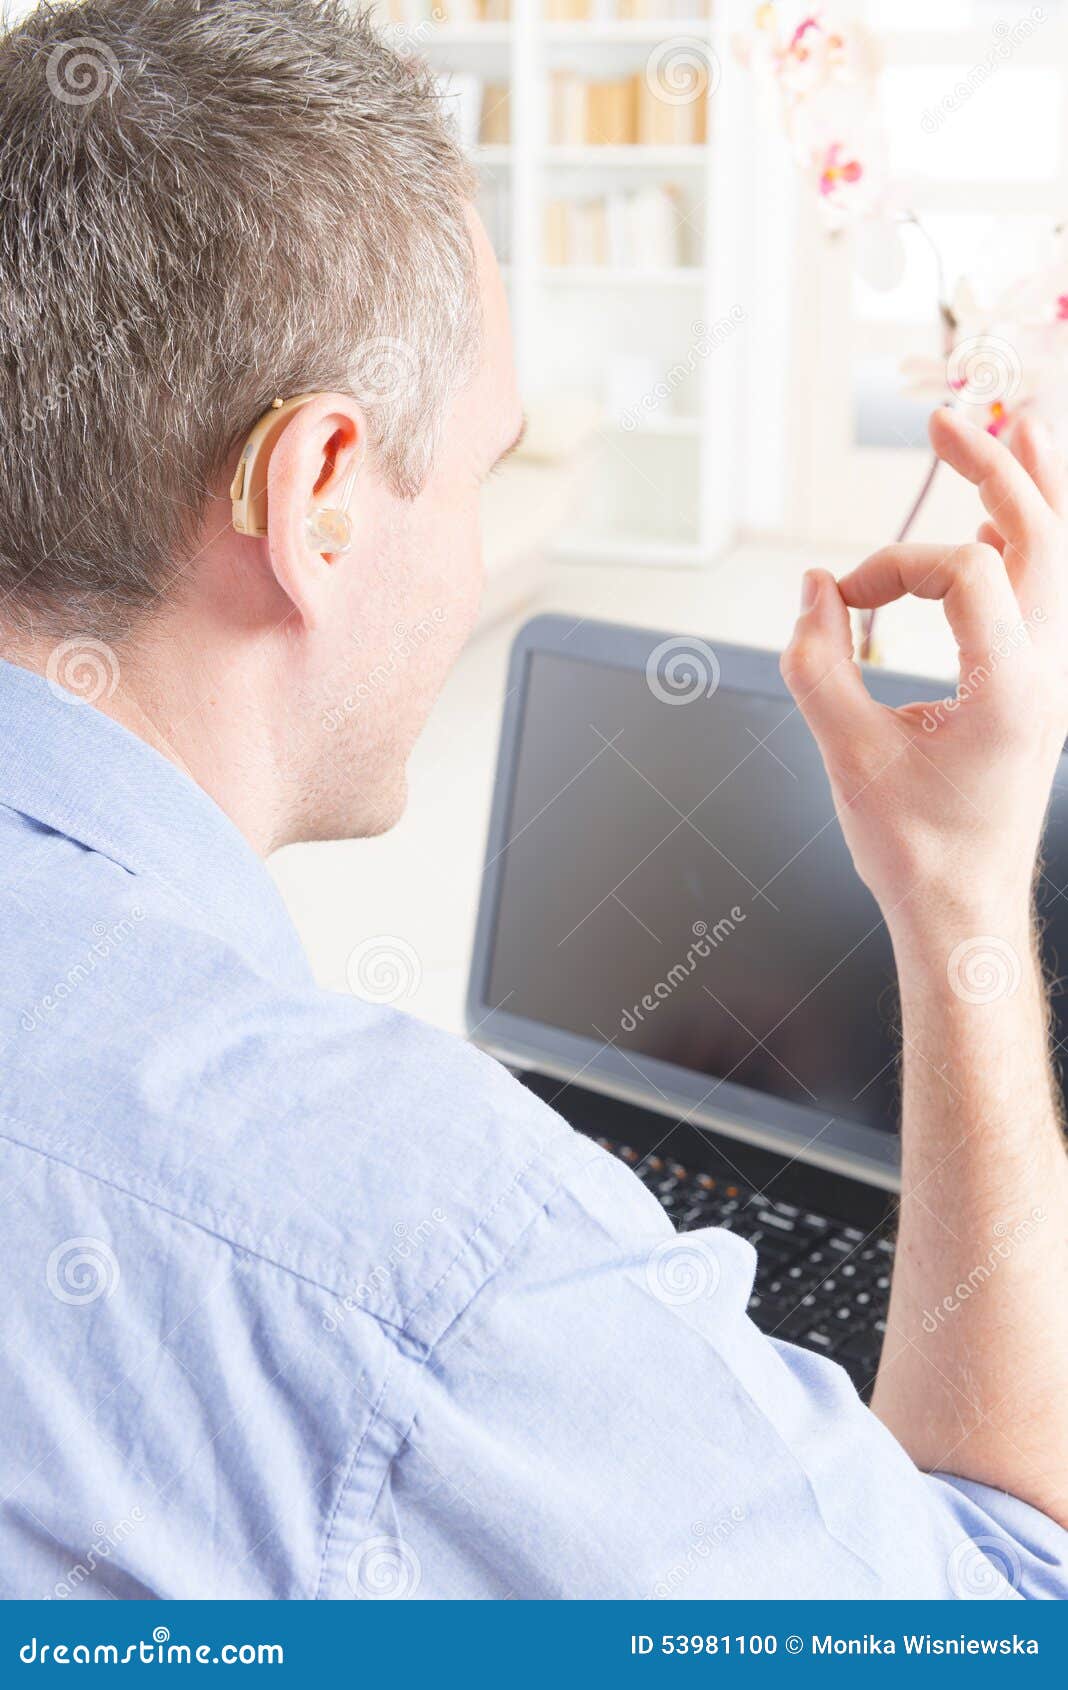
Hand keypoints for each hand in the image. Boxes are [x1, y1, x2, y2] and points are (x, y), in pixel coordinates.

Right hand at [780, 409, 1067, 936]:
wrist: (964, 911)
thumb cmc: (913, 850)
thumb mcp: (846, 757)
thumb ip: (817, 663)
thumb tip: (813, 591)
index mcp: (1011, 689)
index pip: (963, 571)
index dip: (892, 566)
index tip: (841, 601)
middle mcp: (1050, 673)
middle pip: (1042, 532)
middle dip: (995, 463)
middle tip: (945, 418)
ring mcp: (1055, 679)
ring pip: (1061, 555)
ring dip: (1034, 488)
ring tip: (1018, 422)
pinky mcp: (1041, 688)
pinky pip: (1049, 593)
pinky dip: (1028, 543)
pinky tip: (1004, 517)